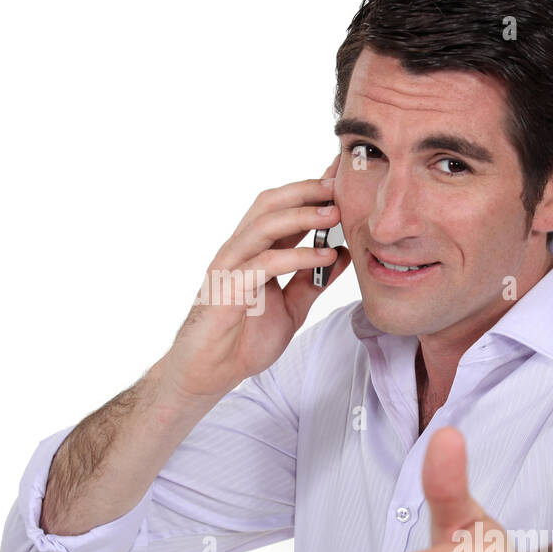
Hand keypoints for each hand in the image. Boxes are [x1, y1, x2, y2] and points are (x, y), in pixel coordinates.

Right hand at [159, 155, 351, 401]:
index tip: (341, 177)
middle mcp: (239, 251)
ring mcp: (230, 267)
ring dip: (302, 216)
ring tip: (334, 214)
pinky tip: (324, 258)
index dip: (309, 190)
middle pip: (269, 204)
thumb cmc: (242, 340)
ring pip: (263, 226)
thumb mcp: (290, 309)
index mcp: (252, 251)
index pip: (280, 209)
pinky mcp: (227, 289)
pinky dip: (296, 257)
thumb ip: (311, 283)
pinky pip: (264, 264)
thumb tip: (341, 256)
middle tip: (339, 184)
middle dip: (305, 190)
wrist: (210, 373)